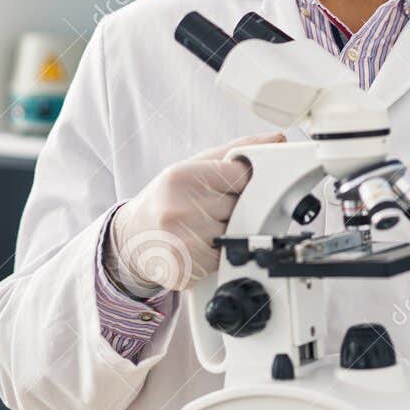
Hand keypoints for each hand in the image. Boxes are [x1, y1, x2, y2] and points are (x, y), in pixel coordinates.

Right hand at [106, 132, 284, 293]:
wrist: (133, 236)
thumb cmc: (168, 198)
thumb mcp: (194, 167)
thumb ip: (235, 151)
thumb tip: (276, 139)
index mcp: (180, 178)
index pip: (241, 175)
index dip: (242, 183)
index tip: (229, 187)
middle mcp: (177, 210)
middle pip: (241, 207)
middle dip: (236, 209)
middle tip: (212, 210)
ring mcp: (180, 243)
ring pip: (237, 236)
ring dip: (230, 235)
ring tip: (205, 229)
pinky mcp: (184, 271)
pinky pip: (225, 262)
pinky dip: (220, 257)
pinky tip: (200, 248)